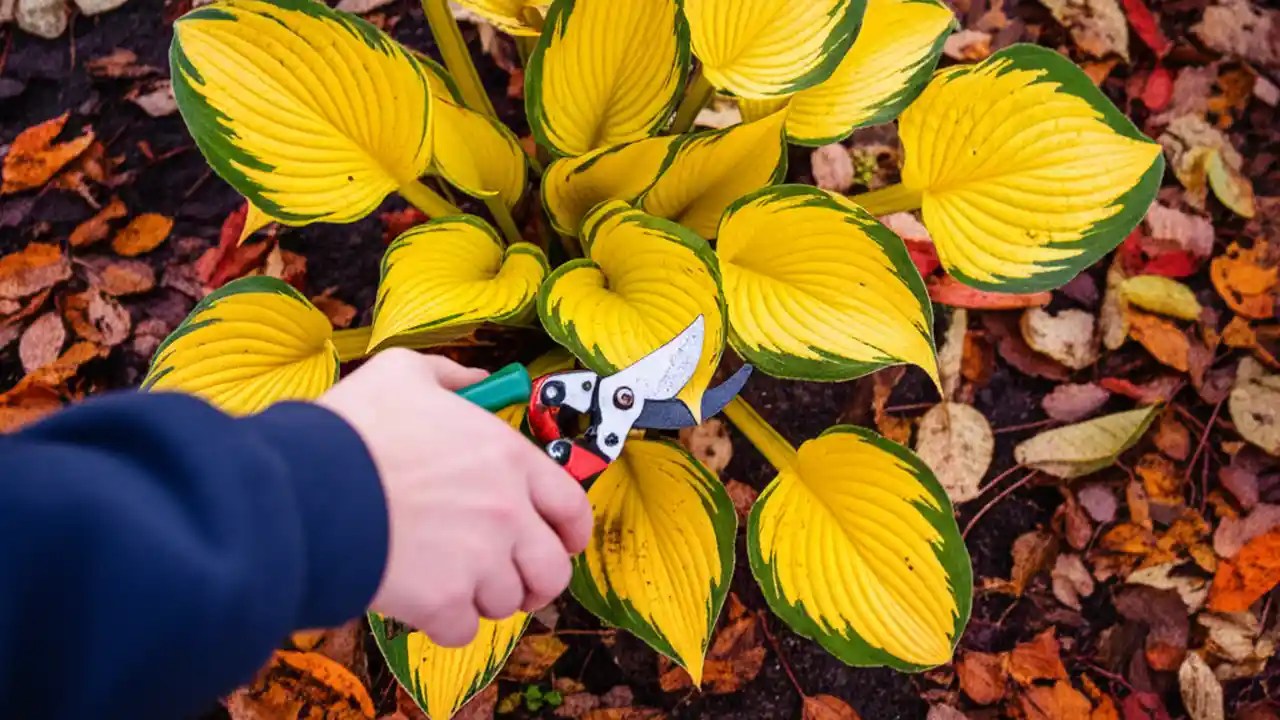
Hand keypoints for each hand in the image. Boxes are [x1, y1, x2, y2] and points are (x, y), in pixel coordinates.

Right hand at [318, 349, 592, 646]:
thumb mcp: (403, 372)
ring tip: (451, 580)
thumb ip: (451, 375)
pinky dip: (446, 623)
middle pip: (553, 569)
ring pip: (508, 602)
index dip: (572, 531)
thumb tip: (478, 379)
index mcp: (507, 457)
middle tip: (513, 579)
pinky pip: (464, 631)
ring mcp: (480, 560)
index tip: (564, 542)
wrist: (308, 488)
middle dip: (537, 580)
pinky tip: (422, 602)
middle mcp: (507, 512)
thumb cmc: (353, 430)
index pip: (571, 506)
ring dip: (483, 598)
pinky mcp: (445, 601)